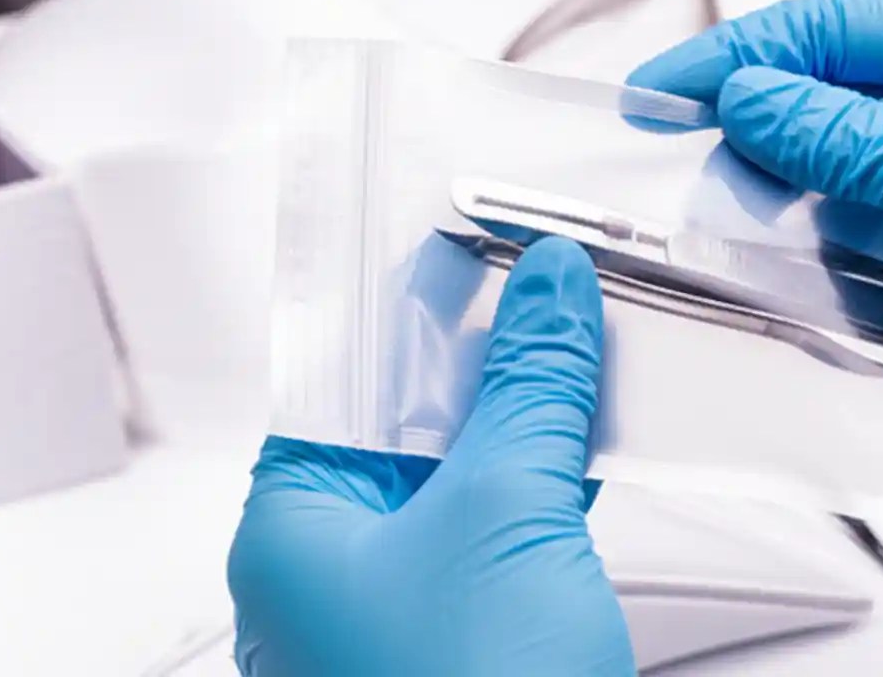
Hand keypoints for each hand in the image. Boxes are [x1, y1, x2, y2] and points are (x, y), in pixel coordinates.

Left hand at [227, 237, 633, 675]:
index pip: (337, 379)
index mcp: (293, 528)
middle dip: (478, 358)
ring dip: (521, 415)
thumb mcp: (502, 517)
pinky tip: (589, 431)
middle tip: (535, 285)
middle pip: (405, 422)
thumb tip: (548, 295)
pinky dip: (543, 478)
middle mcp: (335, 566)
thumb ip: (529, 392)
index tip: (459, 249)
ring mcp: (404, 604)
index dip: (403, 309)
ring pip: (460, 475)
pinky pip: (499, 527)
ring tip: (574, 338)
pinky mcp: (470, 632)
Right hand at [628, 0, 882, 428]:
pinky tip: (790, 252)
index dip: (740, 57)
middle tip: (675, 154)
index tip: (661, 93)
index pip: (837, 26)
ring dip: (787, 181)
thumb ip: (857, 142)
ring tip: (719, 206)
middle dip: (755, 117)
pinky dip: (828, 234)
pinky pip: (876, 219)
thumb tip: (750, 101)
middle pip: (836, 87)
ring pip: (849, 157)